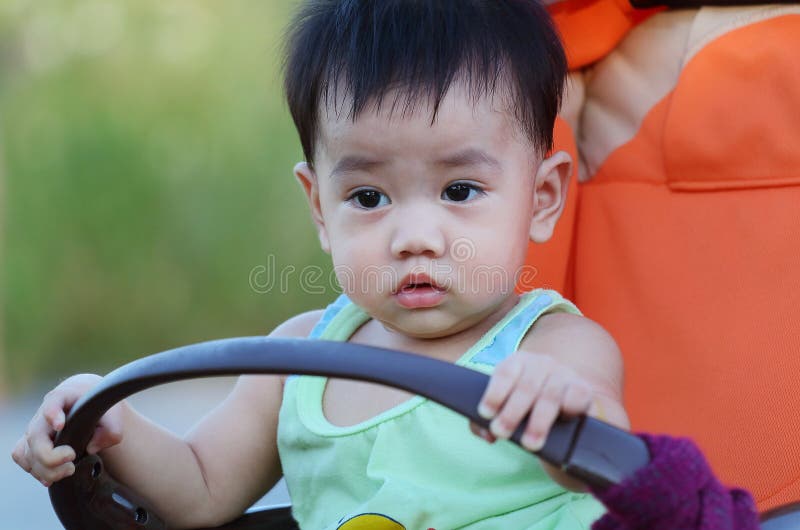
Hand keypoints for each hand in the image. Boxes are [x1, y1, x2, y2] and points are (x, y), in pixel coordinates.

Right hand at [11, 374, 124, 486]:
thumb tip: (90, 448)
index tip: (60, 424)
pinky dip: (35, 470)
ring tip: (68, 470)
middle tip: (72, 458)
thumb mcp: (113, 413)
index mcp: (64, 397)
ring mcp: (34, 428)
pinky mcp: (30, 442)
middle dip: (51, 456)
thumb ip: (111, 431)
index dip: (52, 413)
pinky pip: (22, 458)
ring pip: (27, 452)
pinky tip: (51, 476)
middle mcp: (43, 413)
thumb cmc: (98, 406)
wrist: (84, 400)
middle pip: (35, 437)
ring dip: (45, 469)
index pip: (53, 402)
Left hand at [473, 351, 593, 450]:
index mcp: (518, 362)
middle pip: (526, 387)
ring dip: (538, 421)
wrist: (562, 411)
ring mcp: (564, 374)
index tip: (486, 414)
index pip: (505, 373)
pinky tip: (564, 419)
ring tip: (529, 444)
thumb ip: (489, 421)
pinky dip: (570, 406)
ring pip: (550, 396)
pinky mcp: (583, 388)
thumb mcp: (506, 408)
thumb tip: (487, 435)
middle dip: (512, 413)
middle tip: (502, 433)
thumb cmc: (526, 409)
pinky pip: (577, 395)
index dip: (494, 393)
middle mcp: (541, 363)